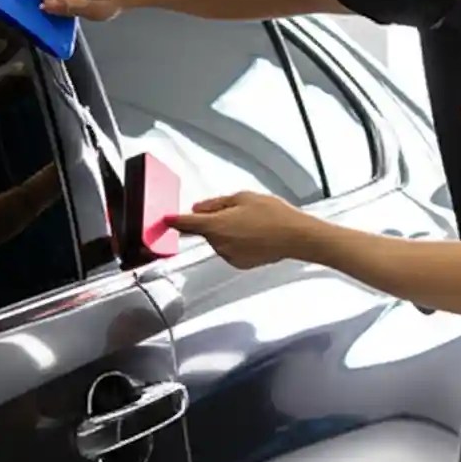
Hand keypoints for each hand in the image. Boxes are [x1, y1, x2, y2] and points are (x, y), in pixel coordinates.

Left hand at [170, 191, 314, 269]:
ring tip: (251, 223)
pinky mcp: (239, 264)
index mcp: (215, 225)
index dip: (173, 220)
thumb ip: (215, 204)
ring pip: (219, 240)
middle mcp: (218, 244)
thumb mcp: (242, 198)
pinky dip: (236, 243)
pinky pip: (230, 250)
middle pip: (205, 231)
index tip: (165, 219)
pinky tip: (254, 235)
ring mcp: (228, 256)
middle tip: (235, 211)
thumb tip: (197, 208)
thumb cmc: (272, 213)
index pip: (185, 224)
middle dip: (213, 221)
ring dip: (226, 232)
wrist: (295, 236)